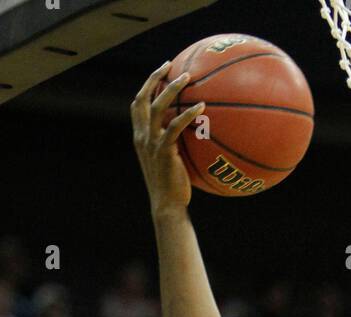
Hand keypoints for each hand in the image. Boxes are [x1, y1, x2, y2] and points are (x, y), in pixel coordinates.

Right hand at [131, 60, 204, 214]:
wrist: (167, 206)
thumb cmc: (173, 189)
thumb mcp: (170, 163)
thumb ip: (174, 146)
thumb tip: (194, 135)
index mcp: (141, 138)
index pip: (137, 105)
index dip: (146, 86)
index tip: (159, 72)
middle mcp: (142, 137)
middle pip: (142, 98)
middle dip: (154, 78)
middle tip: (170, 65)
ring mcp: (151, 143)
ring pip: (157, 107)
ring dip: (171, 88)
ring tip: (187, 77)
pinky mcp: (164, 151)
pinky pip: (175, 126)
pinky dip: (187, 114)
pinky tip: (201, 106)